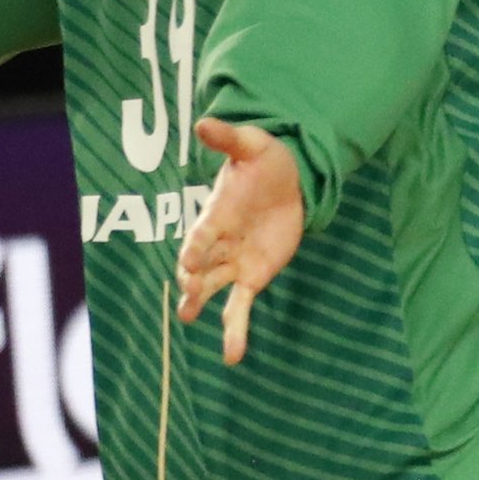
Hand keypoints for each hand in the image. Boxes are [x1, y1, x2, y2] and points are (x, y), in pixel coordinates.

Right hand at [176, 119, 305, 364]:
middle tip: (189, 293)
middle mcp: (218, 244)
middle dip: (195, 279)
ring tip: (189, 318)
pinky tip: (233, 357)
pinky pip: (239, 308)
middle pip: (202, 266)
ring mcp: (232, 264)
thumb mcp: (253, 147)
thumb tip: (206, 122)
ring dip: (203, 304)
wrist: (289, 182)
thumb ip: (230, 139)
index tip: (189, 261)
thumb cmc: (265, 163)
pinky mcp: (252, 277)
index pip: (202, 234)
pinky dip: (235, 331)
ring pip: (214, 290)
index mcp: (216, 216)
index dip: (196, 247)